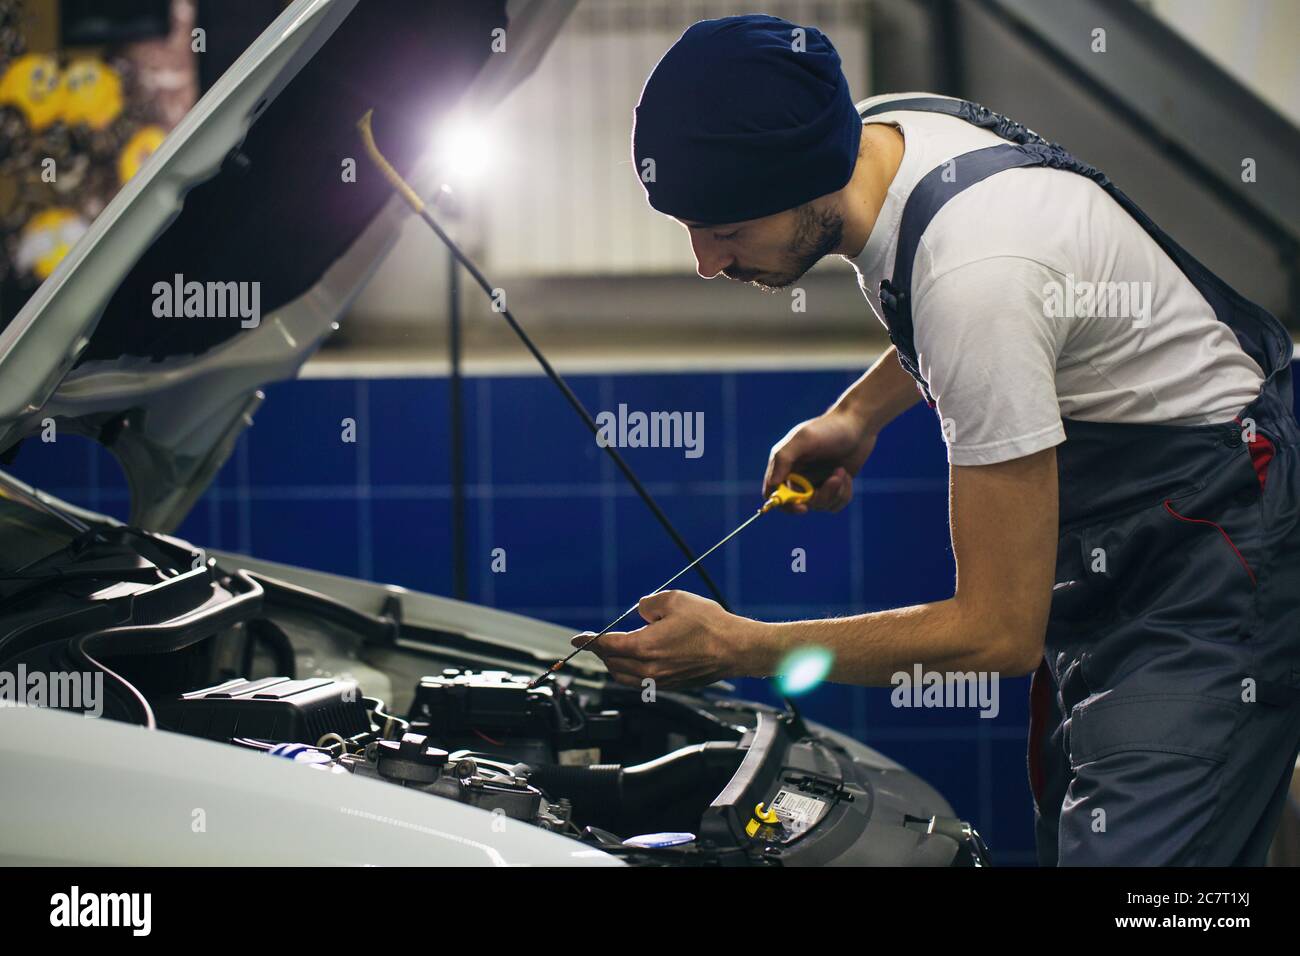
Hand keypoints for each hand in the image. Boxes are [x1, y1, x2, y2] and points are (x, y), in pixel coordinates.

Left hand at [573, 590, 766, 689]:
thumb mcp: (674, 600)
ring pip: (624, 677)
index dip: (589, 641)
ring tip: (612, 653)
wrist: (736, 649)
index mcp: (645, 647)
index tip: (578, 639)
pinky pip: (641, 683)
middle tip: (595, 643)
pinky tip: (635, 663)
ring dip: (614, 665)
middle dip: (600, 652)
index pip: (607, 645)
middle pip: (612, 663)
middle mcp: (649, 668)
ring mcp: (661, 680)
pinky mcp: (672, 685)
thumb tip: (641, 612)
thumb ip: (649, 605)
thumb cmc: (710, 624)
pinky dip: (631, 673)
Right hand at [763, 406, 876, 512]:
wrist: (858, 425)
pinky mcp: (832, 488)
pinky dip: (843, 493)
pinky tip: (846, 474)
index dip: (784, 504)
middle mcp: (797, 476)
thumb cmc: (829, 429)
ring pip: (820, 505)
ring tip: (842, 471)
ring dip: (835, 491)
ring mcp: (815, 483)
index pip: (773, 493)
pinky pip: (834, 505)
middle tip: (835, 479)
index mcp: (784, 464)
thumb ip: (783, 459)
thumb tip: (772, 484)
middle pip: (800, 504)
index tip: (802, 507)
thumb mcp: (804, 439)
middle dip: (821, 495)